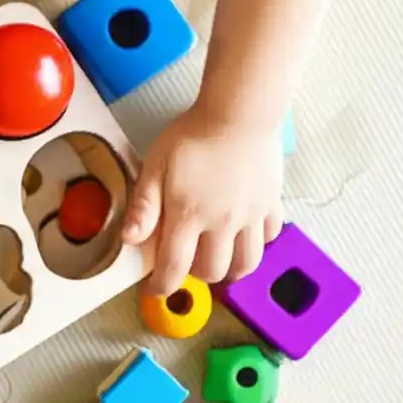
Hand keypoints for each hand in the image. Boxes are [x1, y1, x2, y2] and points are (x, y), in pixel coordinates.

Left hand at [121, 105, 285, 295]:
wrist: (239, 112)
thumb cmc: (192, 135)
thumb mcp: (155, 166)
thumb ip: (144, 206)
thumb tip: (129, 240)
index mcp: (189, 215)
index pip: (174, 267)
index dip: (162, 286)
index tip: (155, 290)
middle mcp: (222, 222)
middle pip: (213, 271)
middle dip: (195, 275)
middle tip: (185, 262)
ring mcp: (252, 215)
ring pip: (247, 263)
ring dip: (230, 269)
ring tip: (217, 259)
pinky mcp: (272, 203)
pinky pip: (270, 236)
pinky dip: (257, 243)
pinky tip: (244, 233)